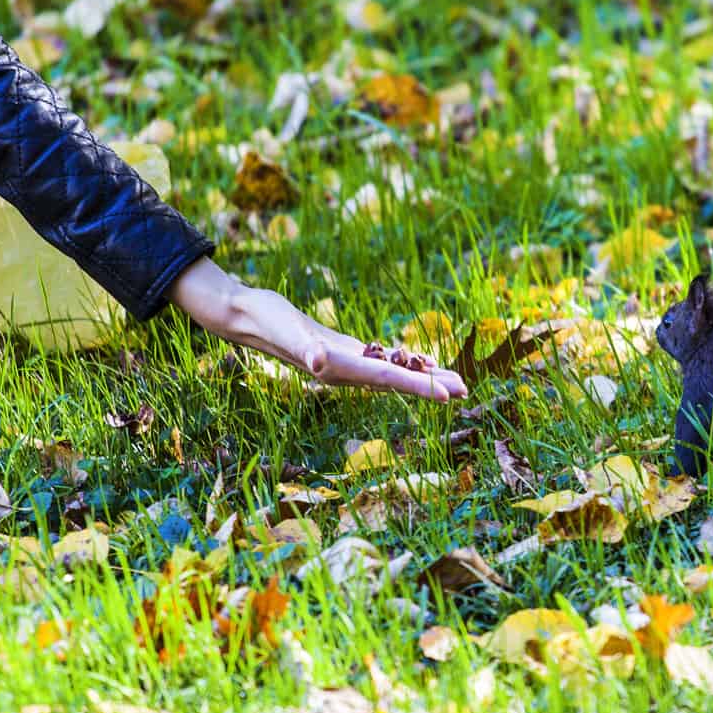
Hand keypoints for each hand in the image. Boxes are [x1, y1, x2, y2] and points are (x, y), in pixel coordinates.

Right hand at [169, 258, 468, 401]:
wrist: (246, 316)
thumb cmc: (266, 321)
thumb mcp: (287, 332)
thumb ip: (304, 348)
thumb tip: (319, 362)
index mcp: (341, 368)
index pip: (390, 380)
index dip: (421, 388)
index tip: (450, 395)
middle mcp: (347, 371)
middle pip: (398, 381)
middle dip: (432, 386)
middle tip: (467, 389)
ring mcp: (346, 361)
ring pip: (393, 372)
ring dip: (422, 377)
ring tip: (453, 380)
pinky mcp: (343, 349)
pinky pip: (380, 359)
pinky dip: (403, 361)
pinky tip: (419, 361)